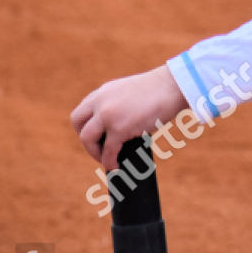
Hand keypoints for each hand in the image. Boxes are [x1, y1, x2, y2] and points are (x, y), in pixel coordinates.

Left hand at [71, 65, 187, 169]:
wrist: (173, 86)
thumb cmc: (160, 90)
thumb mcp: (130, 93)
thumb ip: (119, 105)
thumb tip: (118, 129)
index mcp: (103, 92)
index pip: (82, 112)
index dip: (85, 127)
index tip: (96, 137)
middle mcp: (101, 101)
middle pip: (78, 124)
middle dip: (86, 140)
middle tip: (98, 149)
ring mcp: (108, 114)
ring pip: (87, 138)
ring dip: (94, 153)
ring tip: (106, 160)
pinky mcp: (119, 127)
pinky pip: (108, 151)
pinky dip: (109, 161)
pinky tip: (116, 166)